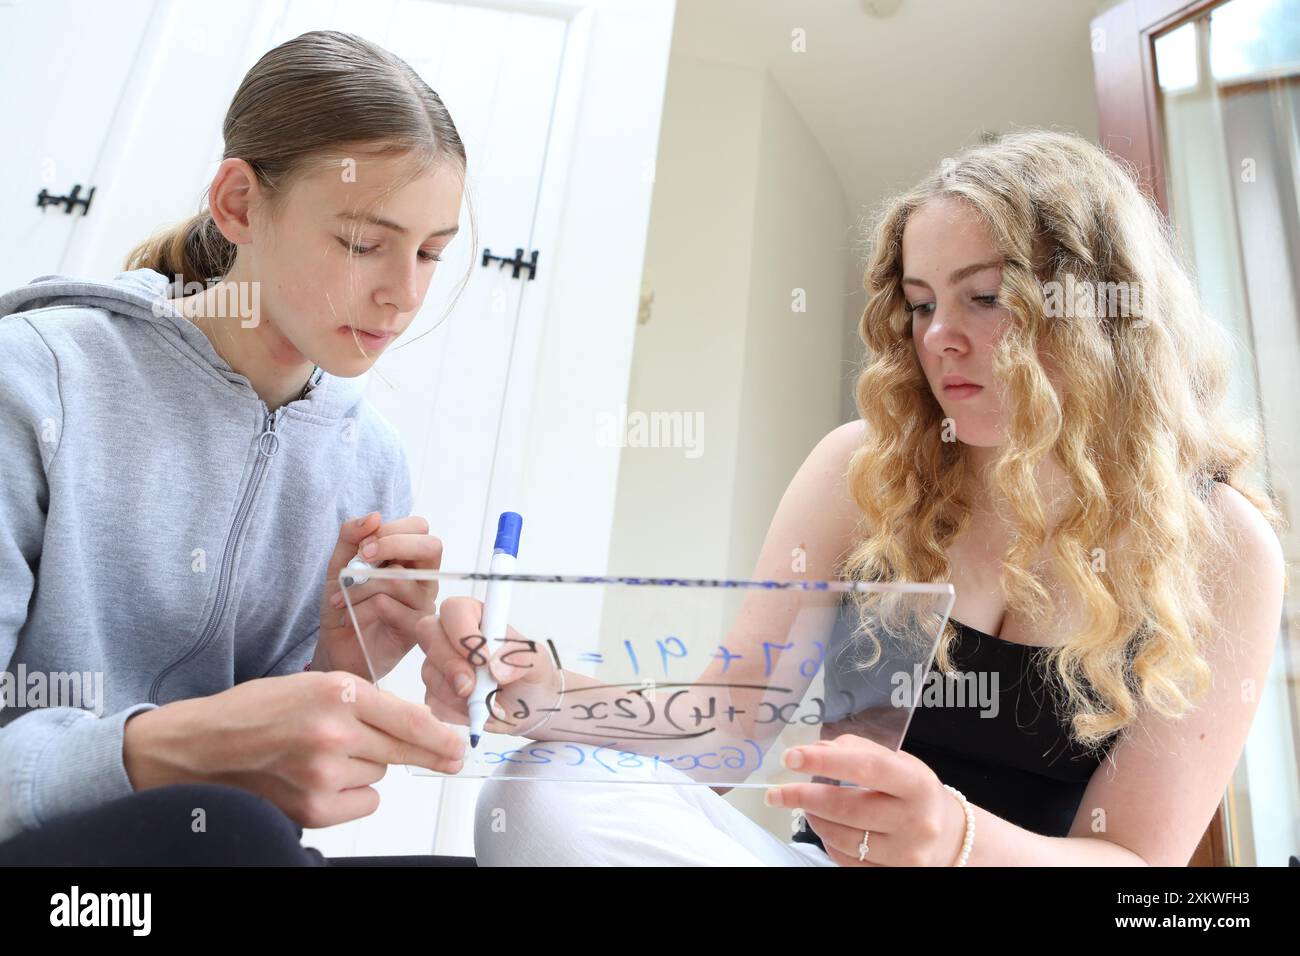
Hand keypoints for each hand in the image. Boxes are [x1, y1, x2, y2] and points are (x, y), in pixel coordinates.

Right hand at [122, 670, 465, 828]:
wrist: (204, 747)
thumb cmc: (258, 711)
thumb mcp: (317, 685)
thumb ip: (367, 702)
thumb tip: (420, 726)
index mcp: (337, 691)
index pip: (409, 719)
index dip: (442, 736)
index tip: (460, 744)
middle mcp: (333, 731)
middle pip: (404, 750)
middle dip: (429, 754)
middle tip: (448, 757)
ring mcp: (324, 773)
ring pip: (381, 774)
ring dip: (368, 766)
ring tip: (326, 753)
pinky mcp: (315, 808)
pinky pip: (364, 801)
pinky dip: (352, 794)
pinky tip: (321, 778)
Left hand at [319, 511, 442, 680]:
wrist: (337, 647)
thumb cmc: (345, 604)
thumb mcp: (340, 564)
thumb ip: (352, 536)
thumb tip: (374, 516)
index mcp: (410, 558)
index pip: (419, 528)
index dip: (392, 530)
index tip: (362, 547)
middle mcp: (424, 578)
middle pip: (431, 546)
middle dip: (394, 545)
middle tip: (363, 559)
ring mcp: (424, 603)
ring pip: (400, 579)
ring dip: (361, 587)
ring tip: (341, 600)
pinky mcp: (415, 628)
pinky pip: (390, 607)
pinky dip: (362, 609)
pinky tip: (351, 618)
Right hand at [416, 595, 563, 734]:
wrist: (530, 710)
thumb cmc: (530, 676)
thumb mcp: (537, 662)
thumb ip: (521, 658)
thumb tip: (495, 668)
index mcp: (476, 617)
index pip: (455, 610)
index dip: (463, 633)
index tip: (483, 659)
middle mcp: (451, 637)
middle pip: (429, 634)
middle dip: (450, 664)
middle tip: (472, 687)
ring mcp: (439, 665)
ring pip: (430, 673)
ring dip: (458, 694)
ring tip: (490, 703)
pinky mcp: (436, 694)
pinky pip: (435, 703)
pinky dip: (457, 713)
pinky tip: (479, 713)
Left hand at [765, 734, 967, 866]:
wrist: (949, 836)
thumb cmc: (914, 792)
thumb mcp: (897, 761)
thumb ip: (856, 750)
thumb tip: (816, 751)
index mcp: (916, 783)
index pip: (866, 767)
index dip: (825, 762)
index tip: (792, 758)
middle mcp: (915, 820)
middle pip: (847, 808)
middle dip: (804, 798)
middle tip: (777, 792)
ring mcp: (906, 853)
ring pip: (841, 837)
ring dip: (814, 819)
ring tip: (807, 806)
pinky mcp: (894, 873)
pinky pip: (846, 860)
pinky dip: (829, 842)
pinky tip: (829, 827)